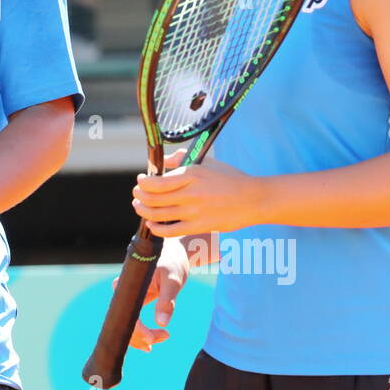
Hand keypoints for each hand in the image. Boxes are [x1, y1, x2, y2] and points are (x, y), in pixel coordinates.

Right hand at [123, 236, 188, 352]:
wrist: (174, 251)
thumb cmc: (173, 262)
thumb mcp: (173, 280)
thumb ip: (167, 300)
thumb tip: (162, 323)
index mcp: (128, 283)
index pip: (127, 314)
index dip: (138, 330)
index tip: (153, 339)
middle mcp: (124, 291)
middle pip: (124, 322)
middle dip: (140, 337)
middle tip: (164, 337)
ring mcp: (128, 296)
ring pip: (127, 324)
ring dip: (141, 337)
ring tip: (162, 338)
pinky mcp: (135, 300)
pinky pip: (133, 320)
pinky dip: (142, 332)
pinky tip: (153, 340)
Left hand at [131, 148, 265, 235]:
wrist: (253, 199)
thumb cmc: (230, 178)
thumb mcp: (207, 162)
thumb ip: (182, 158)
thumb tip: (163, 162)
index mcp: (191, 174)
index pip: (156, 182)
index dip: (143, 183)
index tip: (141, 181)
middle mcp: (190, 193)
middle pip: (152, 198)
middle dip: (139, 196)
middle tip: (137, 194)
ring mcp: (194, 212)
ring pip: (157, 214)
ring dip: (143, 210)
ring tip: (139, 206)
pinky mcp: (198, 227)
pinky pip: (170, 231)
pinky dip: (156, 228)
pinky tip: (151, 223)